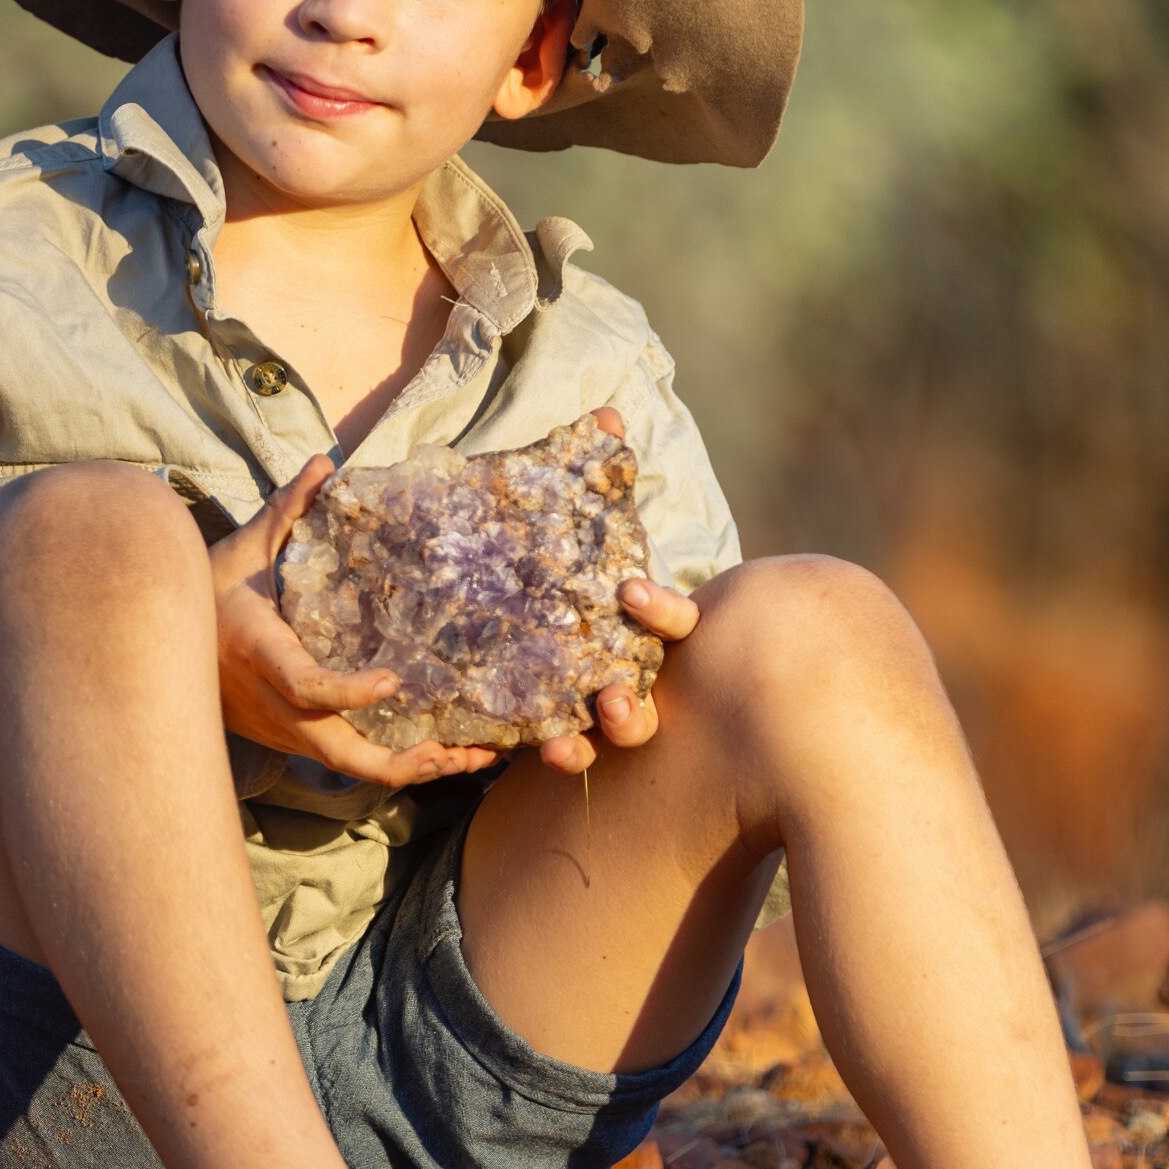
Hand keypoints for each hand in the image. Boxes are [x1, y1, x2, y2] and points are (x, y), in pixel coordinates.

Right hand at [212, 458, 502, 791]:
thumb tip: (326, 464)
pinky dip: (390, 759)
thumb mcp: (241, 548)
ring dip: (410, 767)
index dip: (349, 692)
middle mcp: (272, 705)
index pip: (306, 688)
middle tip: (462, 751)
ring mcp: (280, 729)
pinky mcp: (288, 739)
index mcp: (261, 654)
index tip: (394, 680)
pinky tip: (438, 748)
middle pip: (338, 754)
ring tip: (472, 756)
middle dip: (403, 762)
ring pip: (346, 766)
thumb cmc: (205, 593)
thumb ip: (285, 510)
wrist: (154, 650)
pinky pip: (341, 758)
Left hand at [533, 408, 693, 776]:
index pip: (671, 622)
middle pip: (646, 705)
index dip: (661, 611)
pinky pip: (554, 751)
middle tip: (611, 699)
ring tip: (563, 745)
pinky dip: (544, 754)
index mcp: (644, 624)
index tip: (630, 592)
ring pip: (606, 741)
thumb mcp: (572, 520)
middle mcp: (627, 671)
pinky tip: (521, 748)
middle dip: (634, 709)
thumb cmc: (562, 559)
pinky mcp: (546, 726)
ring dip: (589, 746)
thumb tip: (610, 415)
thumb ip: (594, 469)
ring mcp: (591, 707)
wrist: (497, 600)